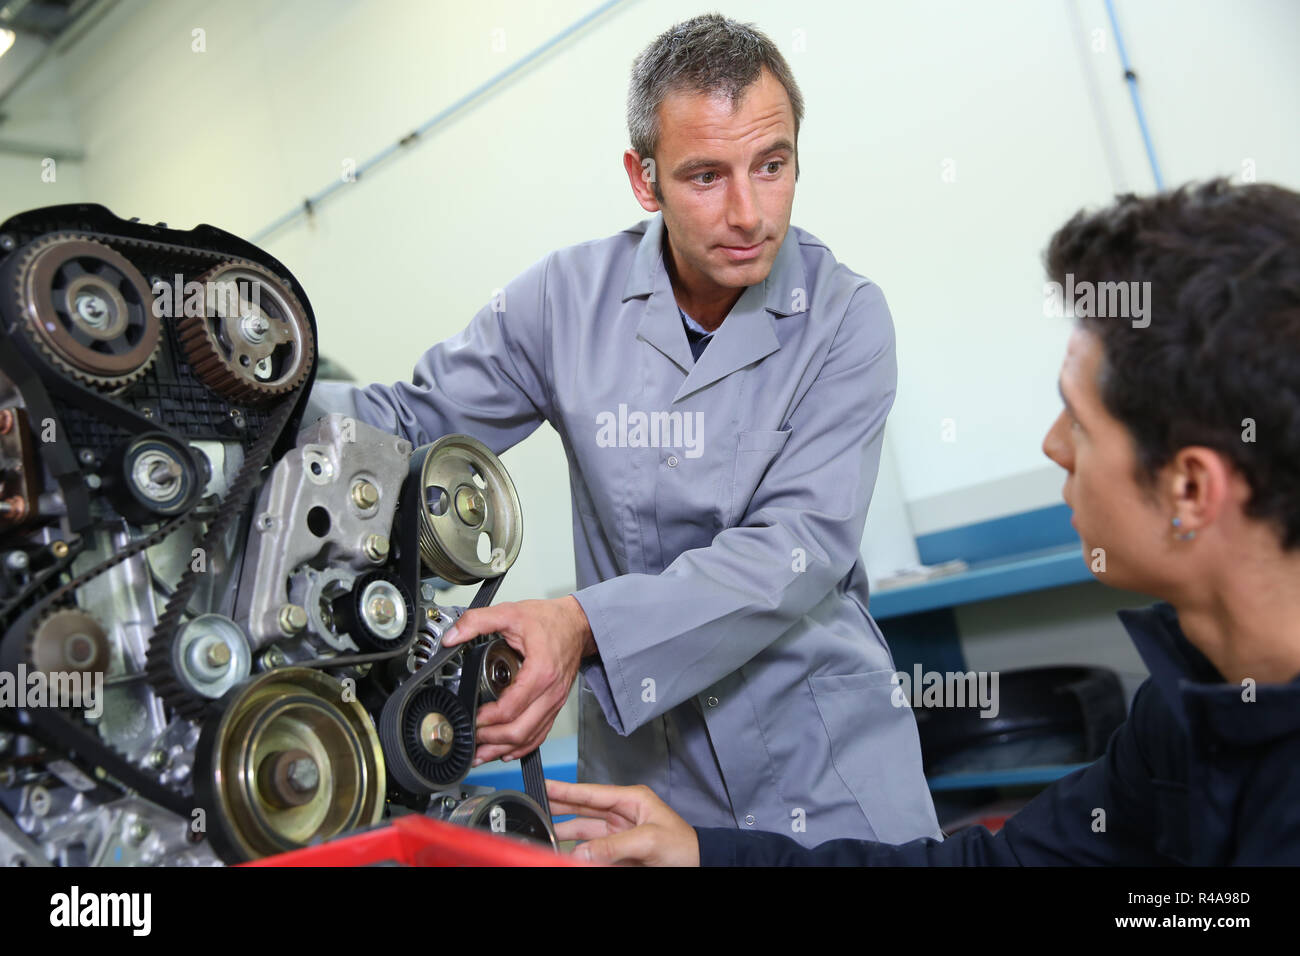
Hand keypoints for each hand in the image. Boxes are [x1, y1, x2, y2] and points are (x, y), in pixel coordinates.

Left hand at [442, 595, 594, 764]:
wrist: (577, 623)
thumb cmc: (550, 620)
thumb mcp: (510, 613)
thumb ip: (478, 621)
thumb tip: (452, 636)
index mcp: (540, 672)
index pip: (511, 709)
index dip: (487, 719)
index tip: (471, 718)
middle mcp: (550, 692)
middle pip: (520, 731)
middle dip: (492, 740)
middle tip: (471, 738)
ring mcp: (555, 701)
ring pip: (530, 738)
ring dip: (504, 749)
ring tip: (481, 754)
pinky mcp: (555, 705)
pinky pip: (540, 733)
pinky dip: (522, 747)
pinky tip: (506, 751)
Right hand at [546, 778, 699, 865]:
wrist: (699, 867)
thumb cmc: (684, 847)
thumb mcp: (649, 841)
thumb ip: (612, 846)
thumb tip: (580, 853)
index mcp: (631, 801)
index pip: (592, 793)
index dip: (566, 790)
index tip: (545, 786)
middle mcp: (621, 815)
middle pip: (583, 811)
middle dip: (559, 810)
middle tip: (534, 808)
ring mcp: (618, 836)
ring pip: (583, 834)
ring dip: (565, 837)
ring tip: (543, 837)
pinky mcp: (618, 855)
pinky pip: (592, 853)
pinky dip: (578, 855)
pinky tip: (564, 855)